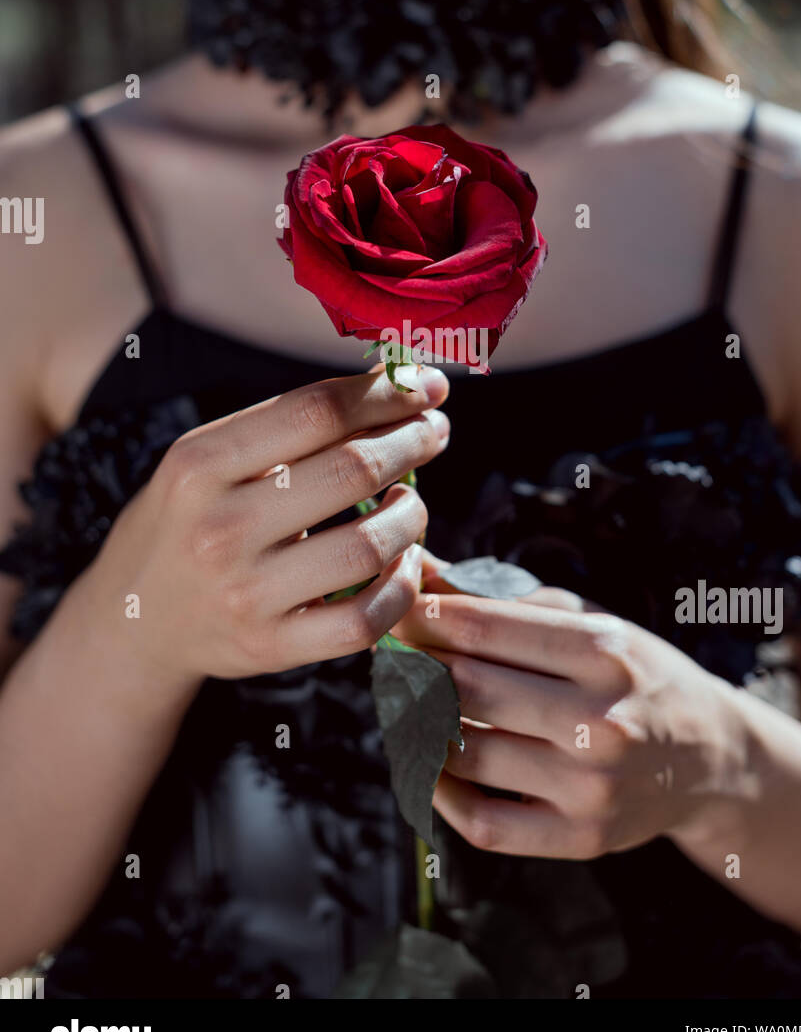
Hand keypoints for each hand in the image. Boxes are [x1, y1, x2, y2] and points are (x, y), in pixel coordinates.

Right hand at [77, 367, 449, 687]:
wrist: (134, 621)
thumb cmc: (190, 522)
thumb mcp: (208, 461)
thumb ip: (288, 427)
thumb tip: (396, 387)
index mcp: (200, 464)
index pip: (315, 411)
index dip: (385, 393)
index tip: (425, 384)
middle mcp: (219, 528)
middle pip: (350, 468)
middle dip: (412, 440)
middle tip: (433, 431)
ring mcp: (246, 594)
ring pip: (369, 545)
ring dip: (411, 513)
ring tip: (409, 500)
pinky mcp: (271, 647)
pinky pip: (365, 620)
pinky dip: (402, 586)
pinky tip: (403, 560)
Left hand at [392, 555, 747, 858]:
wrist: (711, 756)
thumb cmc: (633, 674)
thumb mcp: (588, 621)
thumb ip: (503, 598)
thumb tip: (422, 568)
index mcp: (605, 652)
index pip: (483, 626)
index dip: (422, 614)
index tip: (395, 608)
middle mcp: (601, 721)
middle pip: (466, 687)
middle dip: (412, 665)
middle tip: (389, 654)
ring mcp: (591, 786)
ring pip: (465, 754)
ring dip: (417, 726)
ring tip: (406, 704)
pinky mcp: (581, 837)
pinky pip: (482, 822)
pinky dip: (441, 793)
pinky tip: (432, 763)